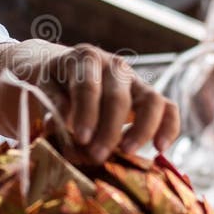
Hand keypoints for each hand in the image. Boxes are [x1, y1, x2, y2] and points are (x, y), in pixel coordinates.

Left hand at [41, 43, 179, 162]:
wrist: (65, 72)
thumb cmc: (53, 83)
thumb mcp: (43, 87)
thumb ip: (52, 105)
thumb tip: (62, 125)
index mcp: (85, 58)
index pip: (87, 85)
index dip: (85, 113)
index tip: (80, 138)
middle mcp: (114, 65)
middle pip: (118, 97)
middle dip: (108, 129)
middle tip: (97, 155)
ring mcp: (135, 80)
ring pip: (151, 100)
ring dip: (142, 129)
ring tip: (126, 152)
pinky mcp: (149, 96)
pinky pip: (168, 108)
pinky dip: (169, 128)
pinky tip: (160, 149)